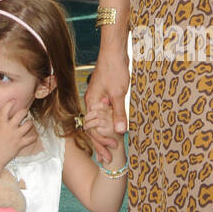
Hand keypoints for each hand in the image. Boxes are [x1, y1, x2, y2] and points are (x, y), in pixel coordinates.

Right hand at [0, 101, 38, 169]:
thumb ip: (2, 127)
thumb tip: (6, 123)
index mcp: (1, 125)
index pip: (5, 110)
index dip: (10, 104)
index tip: (13, 100)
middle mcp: (10, 128)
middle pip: (20, 114)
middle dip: (24, 111)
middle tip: (25, 112)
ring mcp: (16, 136)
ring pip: (28, 124)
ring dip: (30, 123)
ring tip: (29, 123)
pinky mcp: (20, 144)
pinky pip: (31, 139)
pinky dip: (33, 137)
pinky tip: (33, 136)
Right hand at [85, 47, 128, 163]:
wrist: (114, 51)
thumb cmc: (114, 69)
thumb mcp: (118, 92)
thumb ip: (118, 112)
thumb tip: (120, 130)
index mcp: (92, 103)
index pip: (92, 129)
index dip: (101, 142)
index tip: (110, 153)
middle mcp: (92, 103)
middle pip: (94, 129)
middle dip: (101, 144)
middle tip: (108, 160)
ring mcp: (99, 99)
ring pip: (99, 123)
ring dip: (105, 136)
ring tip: (112, 150)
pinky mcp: (106, 96)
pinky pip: (106, 115)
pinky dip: (110, 125)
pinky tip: (116, 132)